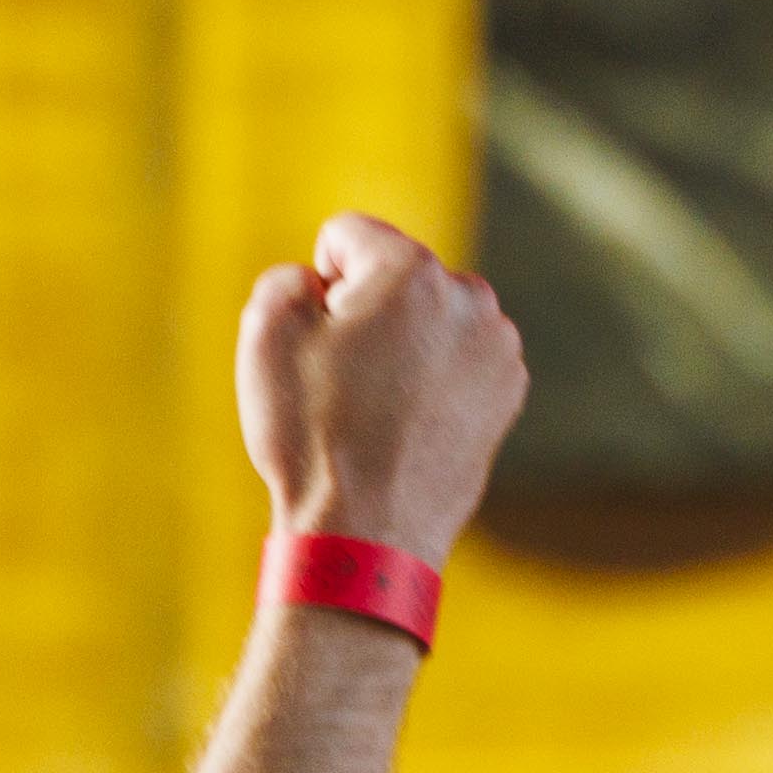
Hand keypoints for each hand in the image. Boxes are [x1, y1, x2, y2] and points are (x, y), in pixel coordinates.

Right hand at [235, 217, 525, 566]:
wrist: (368, 535)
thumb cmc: (312, 435)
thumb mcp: (265, 331)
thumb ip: (289, 276)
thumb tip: (323, 283)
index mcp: (413, 271)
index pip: (347, 237)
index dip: (316, 285)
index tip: (319, 343)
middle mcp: (471, 299)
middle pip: (394, 276)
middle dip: (366, 310)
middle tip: (347, 381)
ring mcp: (498, 349)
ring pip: (427, 319)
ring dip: (402, 345)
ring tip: (378, 408)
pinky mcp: (507, 394)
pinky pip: (454, 361)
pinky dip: (431, 381)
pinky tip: (409, 425)